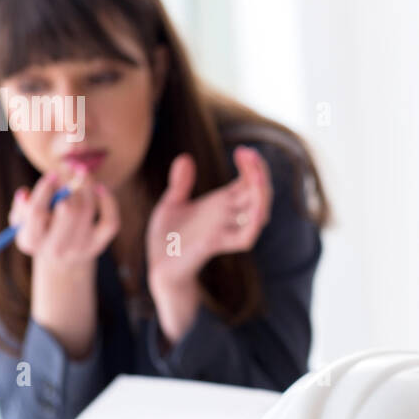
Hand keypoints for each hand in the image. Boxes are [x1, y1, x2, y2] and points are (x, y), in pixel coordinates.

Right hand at [11, 169, 118, 358]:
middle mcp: (55, 247)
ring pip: (87, 214)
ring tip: (83, 176)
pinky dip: (110, 206)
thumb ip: (21, 212)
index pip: (36, 216)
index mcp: (32, 242)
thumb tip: (21, 195)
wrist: (63, 270)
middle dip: (71, 187)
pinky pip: (109, 225)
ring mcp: (80, 249)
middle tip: (72, 169)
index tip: (51, 176)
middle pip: (68, 212)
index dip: (45, 193)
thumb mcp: (25, 230)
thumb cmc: (41, 240)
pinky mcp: (99, 247)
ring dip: (87, 191)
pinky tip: (102, 192)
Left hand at [145, 146, 271, 344]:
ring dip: (261, 194)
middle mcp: (228, 217)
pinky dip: (254, 225)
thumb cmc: (166, 240)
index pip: (248, 183)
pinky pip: (245, 238)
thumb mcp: (171, 204)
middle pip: (258, 193)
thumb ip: (180, 184)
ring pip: (258, 212)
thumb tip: (185, 157)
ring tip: (256, 175)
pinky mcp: (215, 244)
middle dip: (259, 173)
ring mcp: (225, 231)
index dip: (251, 166)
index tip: (244, 150)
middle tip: (248, 153)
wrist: (157, 267)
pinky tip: (256, 210)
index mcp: (221, 205)